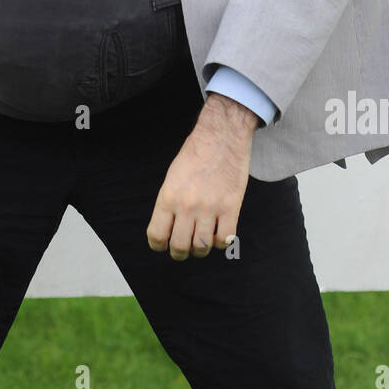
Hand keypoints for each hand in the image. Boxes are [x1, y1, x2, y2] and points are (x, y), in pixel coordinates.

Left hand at [146, 93, 256, 260]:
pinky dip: (221, 242)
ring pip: (202, 247)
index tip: (163, 245)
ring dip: (201, 249)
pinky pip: (225, 239)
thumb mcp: (172, 176)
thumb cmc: (195, 154)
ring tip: (202, 241)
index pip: (157, 236)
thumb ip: (169, 203)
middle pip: (179, 247)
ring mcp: (210, 208)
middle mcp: (187, 205)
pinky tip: (219, 233)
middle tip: (183, 249)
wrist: (222, 136)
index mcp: (168, 197)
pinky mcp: (231, 207)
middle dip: (179, 253)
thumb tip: (168, 228)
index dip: (159, 245)